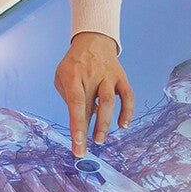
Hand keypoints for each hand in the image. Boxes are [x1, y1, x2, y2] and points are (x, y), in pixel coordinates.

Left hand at [55, 31, 133, 156]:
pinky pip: (128, 96)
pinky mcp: (121, 78)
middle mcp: (92, 75)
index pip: (75, 102)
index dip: (76, 125)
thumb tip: (81, 120)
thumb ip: (68, 98)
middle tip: (84, 150)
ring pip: (109, 101)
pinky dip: (127, 111)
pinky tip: (123, 125)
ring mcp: (108, 76)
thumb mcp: (62, 77)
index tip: (77, 144)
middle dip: (88, 130)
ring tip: (99, 140)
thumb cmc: (75, 65)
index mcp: (73, 75)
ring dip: (105, 123)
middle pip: (91, 105)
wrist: (94, 41)